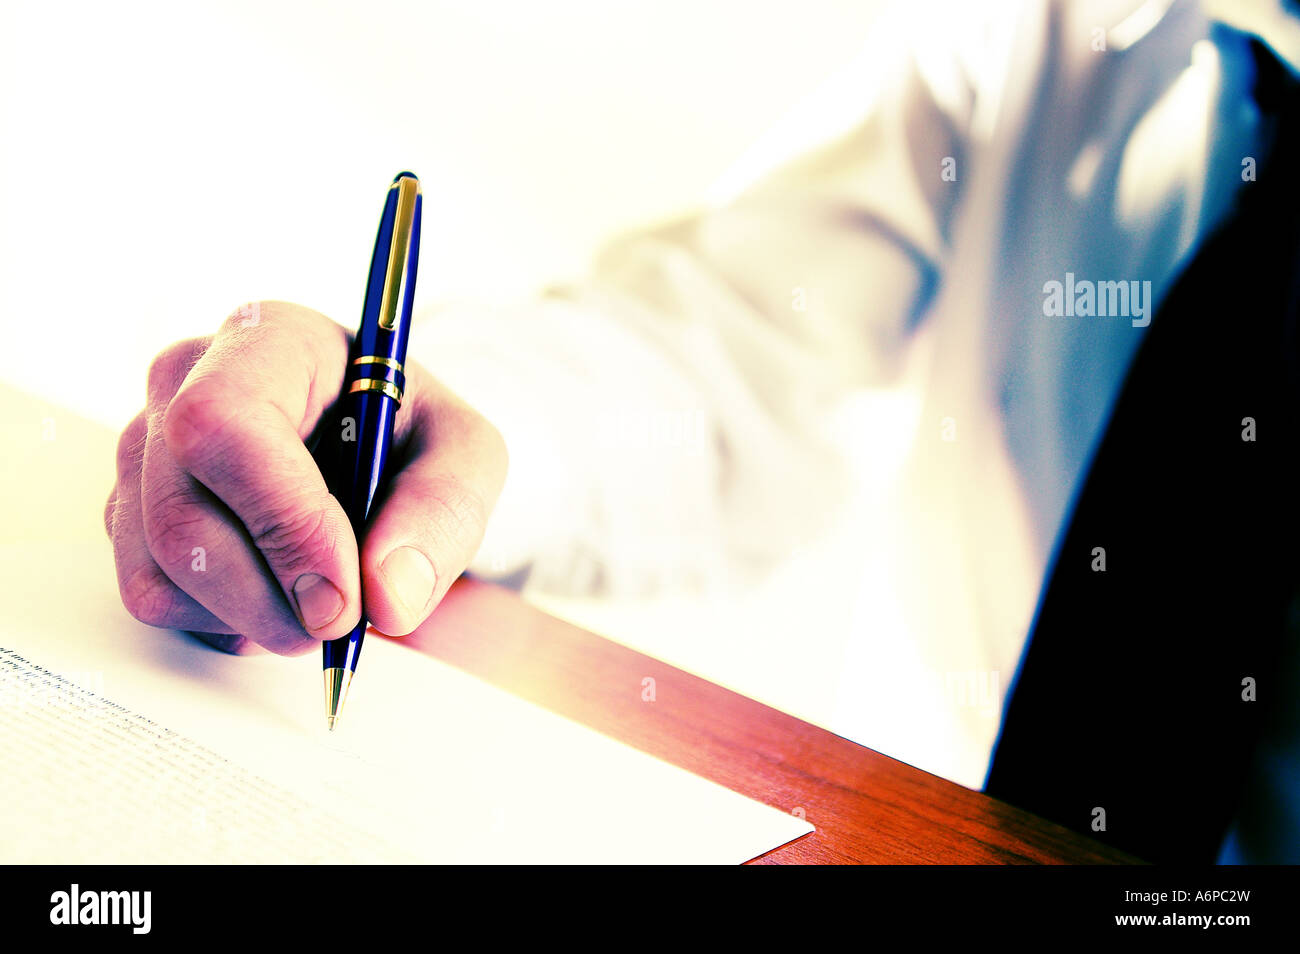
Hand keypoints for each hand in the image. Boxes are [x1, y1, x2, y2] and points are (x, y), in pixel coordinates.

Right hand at [104, 302, 507, 654]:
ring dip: (252, 618)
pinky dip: (223, 622)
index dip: (280, 521)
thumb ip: (443, 513)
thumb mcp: (466, 453)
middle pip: (182, 517)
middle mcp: (183, 385)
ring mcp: (144, 450)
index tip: (342, 592)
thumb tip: (387, 595)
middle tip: (341, 620)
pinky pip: (153, 596)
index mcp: (267, 340)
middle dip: (271, 598)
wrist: (371, 443)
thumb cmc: (409, 431)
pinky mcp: (130, 510)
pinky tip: (275, 591)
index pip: (224, 424)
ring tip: (320, 598)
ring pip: (159, 572)